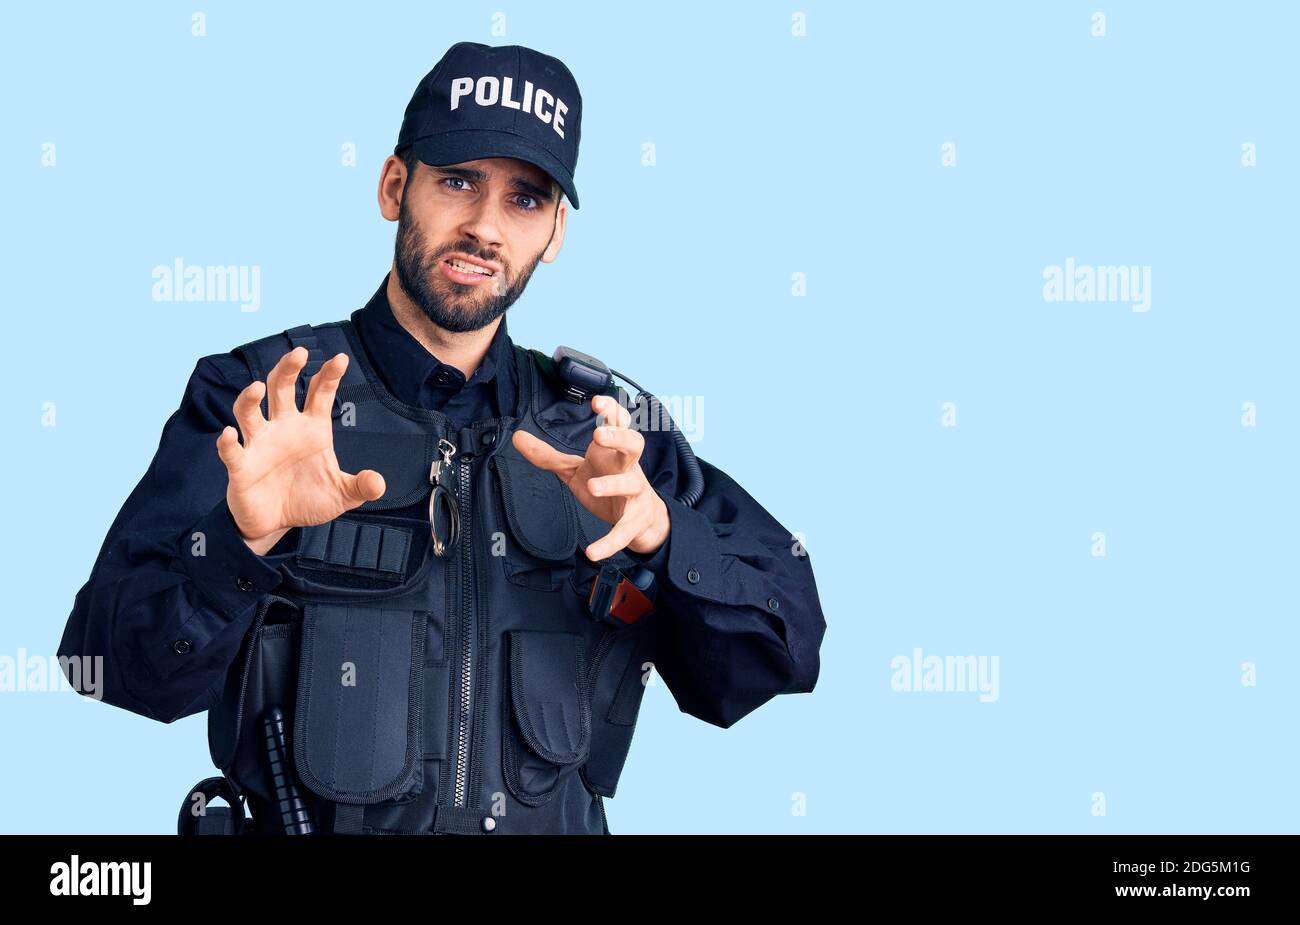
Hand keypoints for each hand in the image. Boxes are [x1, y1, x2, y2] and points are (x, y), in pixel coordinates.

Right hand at [216, 347, 385, 554]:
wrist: (278, 523)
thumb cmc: (308, 499)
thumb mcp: (341, 495)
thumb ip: (360, 487)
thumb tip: (378, 484)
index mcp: (311, 428)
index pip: (319, 394)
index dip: (329, 375)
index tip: (340, 358)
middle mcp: (284, 428)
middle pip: (282, 388)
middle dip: (289, 369)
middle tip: (300, 353)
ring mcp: (260, 444)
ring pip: (249, 412)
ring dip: (250, 398)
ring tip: (258, 387)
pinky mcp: (241, 466)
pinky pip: (232, 451)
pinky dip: (228, 443)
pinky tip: (229, 434)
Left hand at [512, 394, 669, 560]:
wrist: (643, 520)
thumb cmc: (609, 485)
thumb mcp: (576, 469)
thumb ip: (549, 456)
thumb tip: (518, 438)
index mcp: (613, 453)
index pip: (618, 424)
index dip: (611, 411)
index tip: (598, 401)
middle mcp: (628, 469)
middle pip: (633, 445)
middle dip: (620, 437)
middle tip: (600, 435)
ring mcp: (635, 494)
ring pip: (631, 484)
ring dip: (613, 484)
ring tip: (593, 486)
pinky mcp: (634, 521)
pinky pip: (623, 531)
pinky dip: (609, 542)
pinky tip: (593, 551)